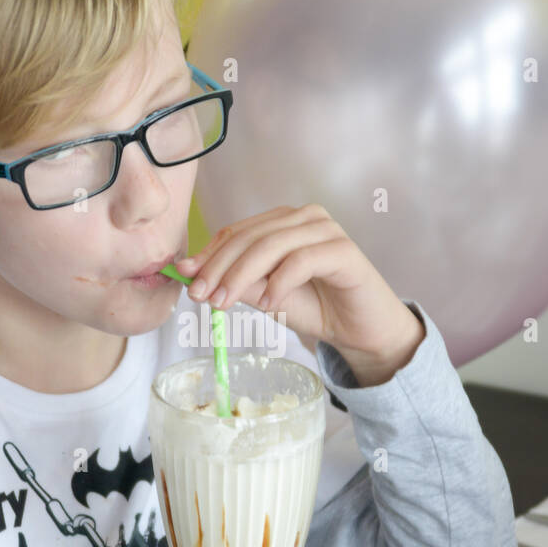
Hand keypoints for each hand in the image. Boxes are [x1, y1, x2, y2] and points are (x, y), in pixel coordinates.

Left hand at [177, 204, 424, 385]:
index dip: (208, 255)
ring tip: (224, 304)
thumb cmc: (317, 307)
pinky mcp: (344, 250)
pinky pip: (302, 260)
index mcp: (283, 222)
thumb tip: (189, 273)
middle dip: (219, 267)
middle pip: (250, 237)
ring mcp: (326, 230)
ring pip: (271, 245)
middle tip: (201, 296)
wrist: (362, 329)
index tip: (185, 279)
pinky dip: (279, 282)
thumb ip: (236, 281)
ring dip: (242, 276)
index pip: (237, 232)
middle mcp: (305, 217)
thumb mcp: (266, 295)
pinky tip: (269, 304)